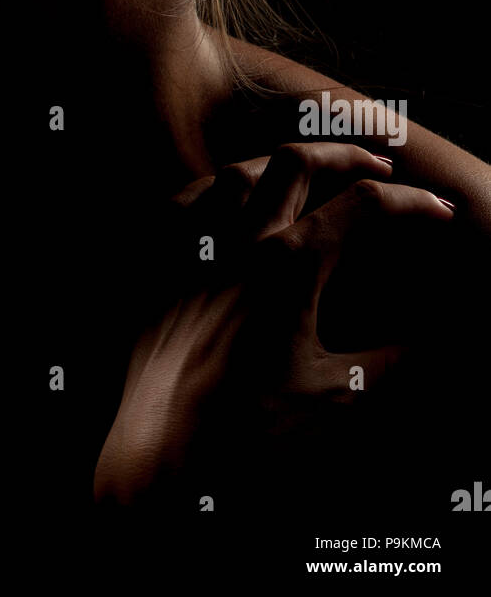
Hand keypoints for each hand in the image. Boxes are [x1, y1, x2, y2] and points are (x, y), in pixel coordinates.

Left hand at [93, 141, 454, 504]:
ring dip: (282, 163)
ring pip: (240, 170)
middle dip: (346, 154)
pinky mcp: (157, 257)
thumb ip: (388, 361)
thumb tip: (430, 344)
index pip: (364, 206)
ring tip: (310, 172)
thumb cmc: (246, 423)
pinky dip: (215, 188)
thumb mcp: (332, 394)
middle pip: (299, 161)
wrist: (159, 442)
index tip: (439, 213)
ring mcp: (195, 241)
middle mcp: (242, 237)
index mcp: (292, 263)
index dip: (411, 202)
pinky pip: (185, 197)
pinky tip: (228, 198)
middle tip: (380, 165)